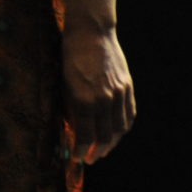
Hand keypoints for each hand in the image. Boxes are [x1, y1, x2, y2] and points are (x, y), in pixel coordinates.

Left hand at [61, 23, 134, 163]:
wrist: (91, 32)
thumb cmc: (70, 56)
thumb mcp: (63, 83)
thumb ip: (70, 108)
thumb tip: (74, 129)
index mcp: (84, 98)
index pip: (86, 135)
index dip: (81, 150)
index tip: (76, 158)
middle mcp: (104, 98)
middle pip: (105, 136)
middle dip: (96, 152)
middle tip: (89, 159)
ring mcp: (119, 93)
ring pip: (119, 128)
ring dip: (111, 143)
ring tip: (102, 150)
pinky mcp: (127, 87)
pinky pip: (129, 114)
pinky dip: (123, 128)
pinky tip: (116, 134)